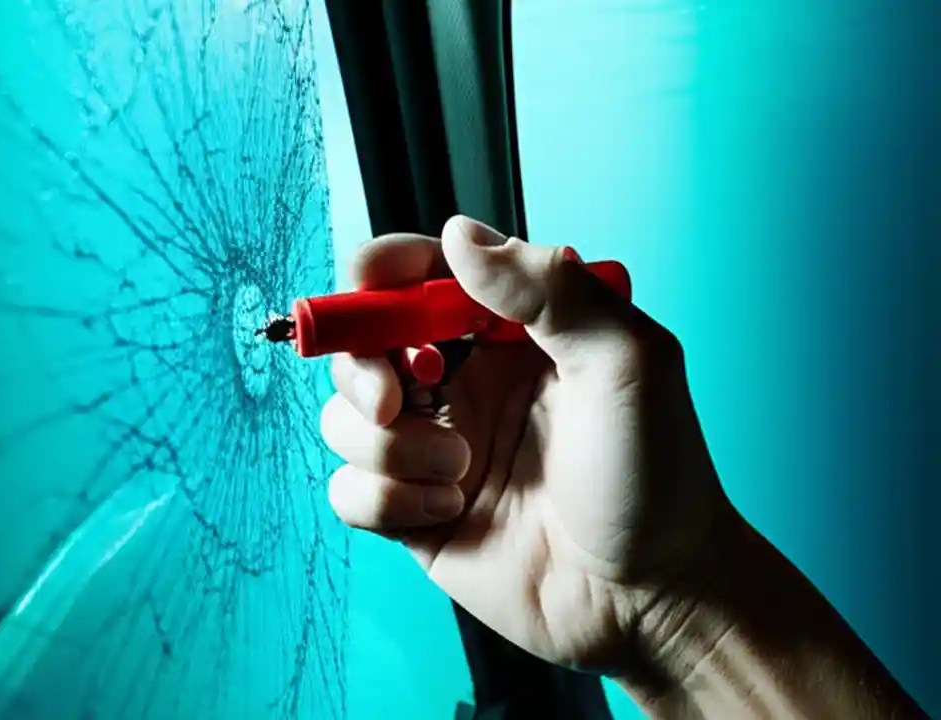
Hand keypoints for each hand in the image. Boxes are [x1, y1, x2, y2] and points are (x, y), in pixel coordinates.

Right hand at [320, 216, 728, 676]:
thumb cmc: (656, 476)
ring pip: (345, 420)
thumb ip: (549, 289)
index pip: (420, 277)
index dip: (380, 273)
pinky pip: (350, 490)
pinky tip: (448, 511)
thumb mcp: (627, 362)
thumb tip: (459, 236)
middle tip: (398, 400)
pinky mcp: (412, 512)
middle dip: (362, 369)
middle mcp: (462, 383)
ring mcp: (432, 448)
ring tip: (458, 473)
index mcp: (507, 334)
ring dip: (389, 447)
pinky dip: (384, 500)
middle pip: (360, 346)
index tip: (370, 287)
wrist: (650, 598)